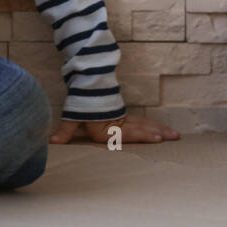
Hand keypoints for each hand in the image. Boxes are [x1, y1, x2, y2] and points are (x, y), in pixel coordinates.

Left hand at [49, 114, 179, 143]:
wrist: (86, 83)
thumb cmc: (81, 103)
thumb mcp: (73, 116)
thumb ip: (65, 131)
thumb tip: (51, 142)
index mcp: (108, 127)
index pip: (128, 132)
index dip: (143, 135)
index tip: (158, 138)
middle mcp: (119, 123)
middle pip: (142, 127)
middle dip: (159, 133)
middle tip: (176, 137)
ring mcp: (124, 118)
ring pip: (145, 124)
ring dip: (160, 129)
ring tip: (176, 135)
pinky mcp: (124, 116)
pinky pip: (142, 122)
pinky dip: (153, 127)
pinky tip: (162, 130)